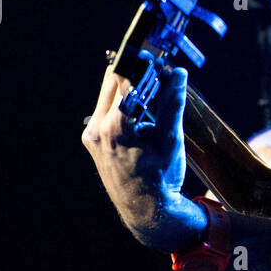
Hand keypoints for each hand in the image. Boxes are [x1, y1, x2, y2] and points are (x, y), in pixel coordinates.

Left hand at [81, 65, 206, 251]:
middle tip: (156, 72)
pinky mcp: (92, 142)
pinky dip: (122, 107)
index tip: (156, 60)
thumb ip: (172, 103)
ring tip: (152, 97)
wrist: (146, 210)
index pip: (124, 79)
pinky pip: (105, 113)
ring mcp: (91, 136)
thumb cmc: (161, 177)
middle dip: (134, 75)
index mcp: (116, 126)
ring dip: (128, 91)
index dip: (141, 66)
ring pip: (108, 97)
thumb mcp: (171, 139)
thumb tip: (178, 74)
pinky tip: (140, 116)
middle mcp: (97, 128)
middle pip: (112, 84)